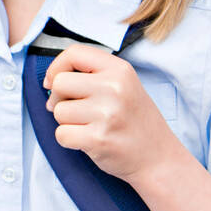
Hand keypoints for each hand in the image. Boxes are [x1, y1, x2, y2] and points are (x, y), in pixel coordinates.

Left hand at [42, 45, 182, 182]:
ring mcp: (107, 114)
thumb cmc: (134, 121)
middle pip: (60, 83)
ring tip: (90, 126)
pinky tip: (88, 140)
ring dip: (67, 122)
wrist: (158, 157)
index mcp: (120, 70)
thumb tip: (51, 79)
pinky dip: (69, 139)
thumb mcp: (124, 85)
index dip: (56, 67)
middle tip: (74, 110)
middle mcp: (115, 88)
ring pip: (58, 111)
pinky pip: (61, 134)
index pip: (74, 53)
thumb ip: (93, 75)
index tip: (53, 81)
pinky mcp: (98, 139)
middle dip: (59, 99)